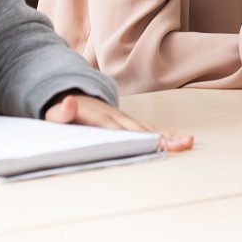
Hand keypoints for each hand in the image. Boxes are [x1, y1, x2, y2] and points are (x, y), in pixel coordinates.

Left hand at [43, 92, 192, 151]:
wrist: (70, 95)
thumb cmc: (62, 113)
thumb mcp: (54, 113)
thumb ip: (61, 112)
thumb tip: (70, 101)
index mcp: (100, 119)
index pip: (120, 131)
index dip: (136, 138)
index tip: (153, 143)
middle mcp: (117, 118)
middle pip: (142, 131)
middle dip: (162, 139)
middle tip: (181, 145)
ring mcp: (125, 121)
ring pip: (150, 130)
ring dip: (169, 137)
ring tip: (187, 143)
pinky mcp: (129, 125)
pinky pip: (150, 131)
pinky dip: (166, 136)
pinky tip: (181, 141)